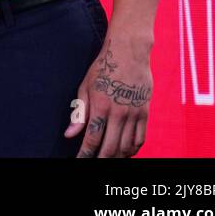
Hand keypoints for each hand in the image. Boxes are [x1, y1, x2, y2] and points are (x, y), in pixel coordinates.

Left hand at [66, 39, 152, 156]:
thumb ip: (79, 113)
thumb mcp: (85, 87)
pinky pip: (140, 139)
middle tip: (93, 163)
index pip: (92, 139)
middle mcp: (119, 113)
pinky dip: (132, 150)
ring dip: (116, 157)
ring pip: (127, 147)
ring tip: (107, 159)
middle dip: (100, 160)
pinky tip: (124, 152)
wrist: (129, 52)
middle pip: (110, 148)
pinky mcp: (145, 113)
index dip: (85, 154)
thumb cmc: (103, 68)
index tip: (79, 161)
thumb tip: (69, 134)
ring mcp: (134, 114)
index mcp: (100, 106)